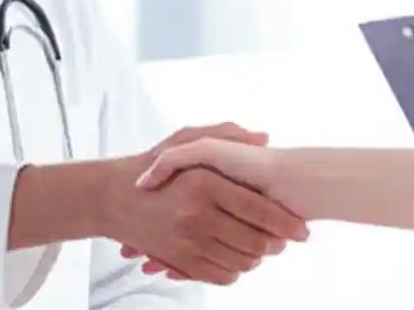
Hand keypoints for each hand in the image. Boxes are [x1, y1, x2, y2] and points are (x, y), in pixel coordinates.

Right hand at [122, 139, 288, 276]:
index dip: (287, 222)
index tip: (303, 229)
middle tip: (284, 240)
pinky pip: (221, 275)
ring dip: (258, 258)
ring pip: (241, 262)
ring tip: (261, 247)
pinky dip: (236, 270)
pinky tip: (237, 256)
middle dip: (277, 244)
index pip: (258, 210)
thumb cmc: (152, 166)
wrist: (110, 198)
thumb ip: (226, 137)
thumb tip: (265, 139)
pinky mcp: (178, 261)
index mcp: (204, 183)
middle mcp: (196, 215)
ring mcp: (186, 242)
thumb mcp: (185, 141)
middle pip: (255, 242)